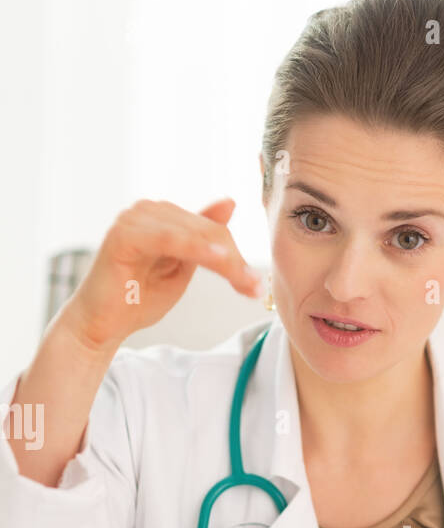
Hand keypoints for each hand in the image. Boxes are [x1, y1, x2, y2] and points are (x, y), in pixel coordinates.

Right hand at [64, 197, 262, 352]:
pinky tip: (219, 261)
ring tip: (245, 282)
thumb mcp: (182, 268)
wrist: (103, 324)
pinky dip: (194, 248)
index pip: (212, 229)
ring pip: (194, 234)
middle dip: (235, 261)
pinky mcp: (123, 235)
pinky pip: (167, 238)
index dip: (236, 256)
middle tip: (256, 288)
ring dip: (223, 260)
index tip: (256, 285)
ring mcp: (134, 218)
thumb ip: (203, 240)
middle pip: (207, 230)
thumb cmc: (138, 298)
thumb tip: (229, 202)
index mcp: (164, 216)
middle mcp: (149, 210)